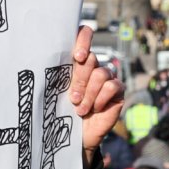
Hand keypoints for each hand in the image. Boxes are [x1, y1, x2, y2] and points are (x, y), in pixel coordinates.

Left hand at [67, 25, 124, 154]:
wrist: (77, 133)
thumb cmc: (63, 110)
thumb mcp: (58, 91)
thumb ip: (60, 74)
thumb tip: (51, 59)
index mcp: (77, 60)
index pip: (84, 35)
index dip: (83, 39)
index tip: (78, 56)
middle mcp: (93, 65)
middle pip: (91, 59)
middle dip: (80, 80)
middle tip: (72, 98)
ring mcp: (107, 76)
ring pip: (100, 74)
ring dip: (88, 94)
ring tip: (80, 108)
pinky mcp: (117, 89)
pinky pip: (112, 86)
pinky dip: (101, 99)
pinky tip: (95, 109)